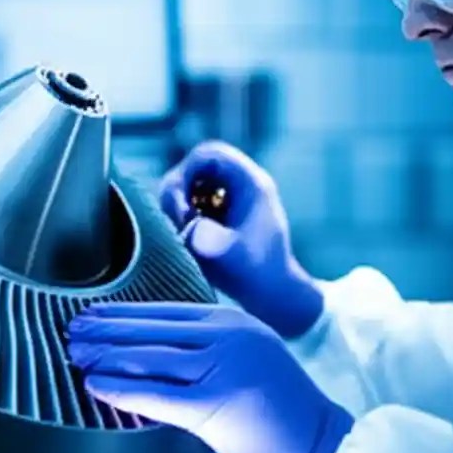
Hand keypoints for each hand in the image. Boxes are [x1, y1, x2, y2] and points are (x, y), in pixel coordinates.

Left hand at [67, 302, 351, 452]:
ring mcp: (221, 367)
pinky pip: (157, 395)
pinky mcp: (216, 403)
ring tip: (76, 355)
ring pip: (149, 357)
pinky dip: (122, 390)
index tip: (93, 313)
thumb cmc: (279, 402)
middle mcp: (225, 336)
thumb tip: (151, 346)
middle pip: (151, 329)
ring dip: (106, 356)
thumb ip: (207, 344)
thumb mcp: (246, 353)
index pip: (164, 310)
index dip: (123, 312)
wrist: (319, 436)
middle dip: (106, 330)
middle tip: (71, 330)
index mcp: (231, 320)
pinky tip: (97, 387)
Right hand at [158, 141, 321, 337]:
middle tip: (178, 223)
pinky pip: (191, 206)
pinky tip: (188, 242)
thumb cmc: (260, 276)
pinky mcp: (221, 218)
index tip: (180, 207)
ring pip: (189, 188)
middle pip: (194, 169)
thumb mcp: (235, 258)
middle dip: (177, 193)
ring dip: (177, 208)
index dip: (185, 174)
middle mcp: (240, 186)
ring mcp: (230, 201)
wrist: (275, 297)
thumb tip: (191, 227)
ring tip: (183, 235)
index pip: (208, 155)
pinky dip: (182, 220)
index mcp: (251, 184)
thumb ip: (213, 241)